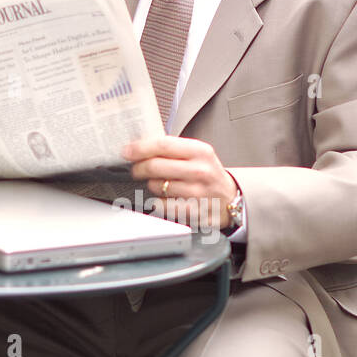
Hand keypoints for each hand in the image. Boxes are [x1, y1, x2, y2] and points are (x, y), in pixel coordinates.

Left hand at [121, 135, 236, 230]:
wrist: (229, 199)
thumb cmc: (208, 174)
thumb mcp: (198, 155)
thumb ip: (173, 148)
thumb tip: (141, 145)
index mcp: (200, 151)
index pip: (163, 145)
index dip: (140, 148)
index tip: (127, 151)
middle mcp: (200, 171)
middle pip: (156, 166)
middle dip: (139, 168)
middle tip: (136, 169)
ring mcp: (198, 193)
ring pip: (157, 187)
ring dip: (152, 185)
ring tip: (160, 184)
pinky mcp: (194, 212)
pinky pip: (162, 205)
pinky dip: (159, 202)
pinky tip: (166, 198)